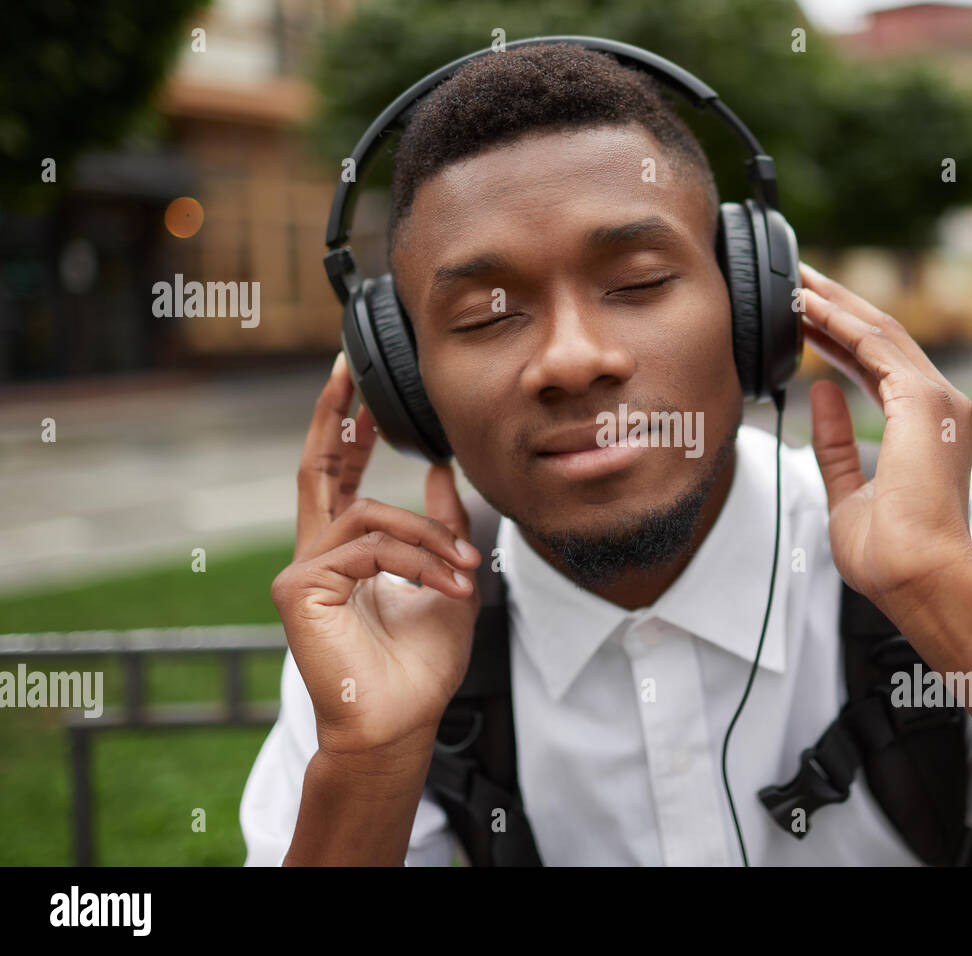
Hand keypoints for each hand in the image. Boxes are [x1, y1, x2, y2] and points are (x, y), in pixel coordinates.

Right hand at [271, 353, 481, 758]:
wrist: (402, 722)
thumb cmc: (420, 666)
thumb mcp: (445, 579)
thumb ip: (441, 526)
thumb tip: (441, 469)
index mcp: (347, 553)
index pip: (340, 478)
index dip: (346, 430)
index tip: (358, 387)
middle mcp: (318, 555)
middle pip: (320, 470)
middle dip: (336, 418)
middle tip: (350, 372)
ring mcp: (304, 571)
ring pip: (372, 515)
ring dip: (431, 540)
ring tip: (465, 576)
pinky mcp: (301, 588)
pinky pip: (370, 548)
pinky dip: (417, 563)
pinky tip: (444, 589)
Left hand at [798, 262, 971, 626]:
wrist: (920, 576)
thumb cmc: (891, 553)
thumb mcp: (848, 490)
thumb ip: (836, 441)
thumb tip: (820, 393)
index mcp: (927, 429)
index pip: (877, 367)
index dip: (840, 339)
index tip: (806, 320)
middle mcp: (940, 405)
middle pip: (881, 339)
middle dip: (836, 307)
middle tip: (797, 280)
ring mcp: (938, 399)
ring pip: (879, 332)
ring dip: (835, 304)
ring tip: (796, 281)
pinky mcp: (924, 401)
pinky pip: (875, 346)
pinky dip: (840, 322)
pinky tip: (809, 306)